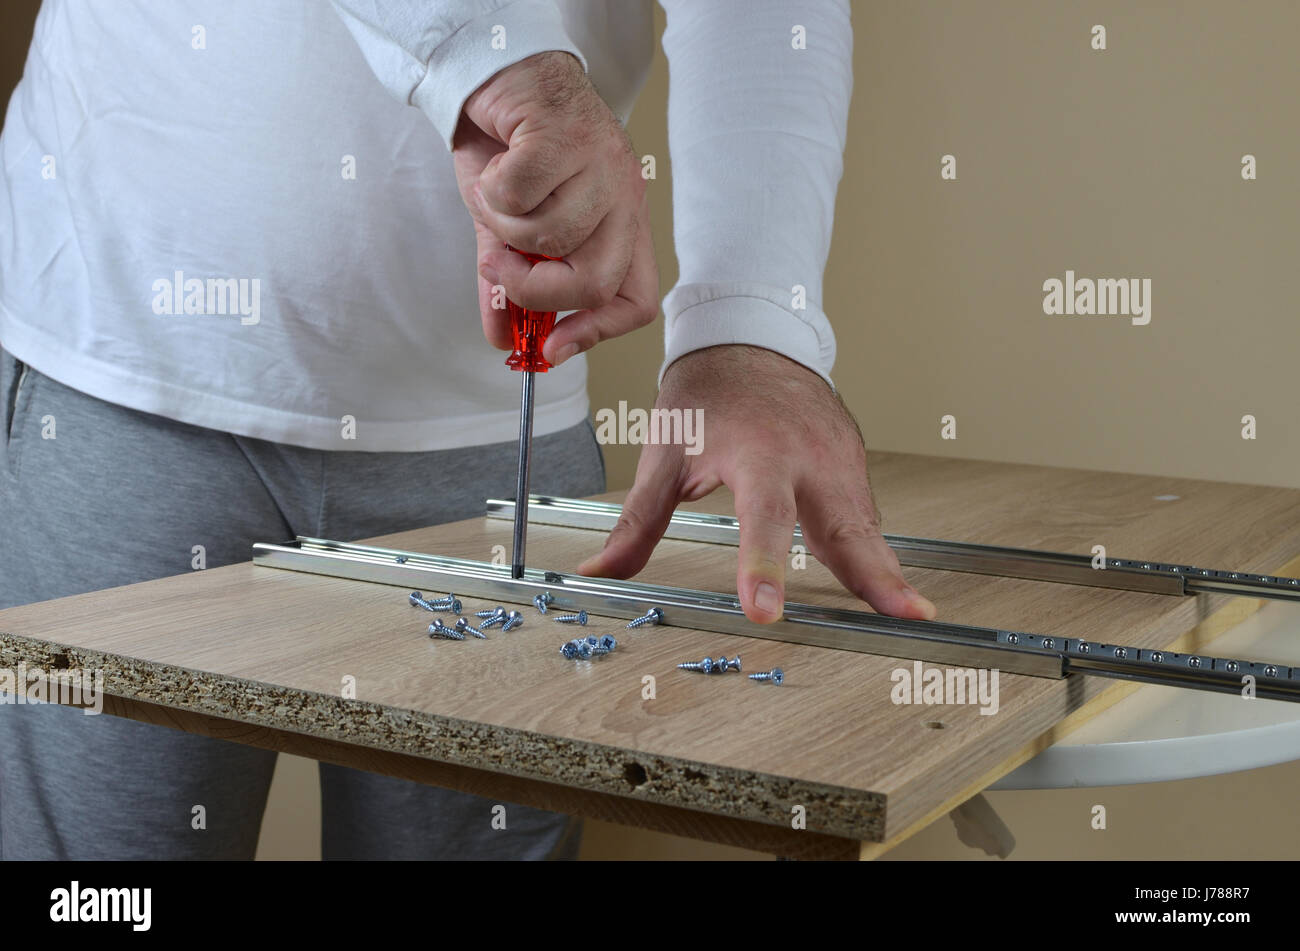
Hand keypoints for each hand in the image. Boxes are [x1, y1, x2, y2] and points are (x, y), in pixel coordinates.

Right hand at [452, 51, 657, 366]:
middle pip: (596, 283)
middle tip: (497, 267)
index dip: (595, 333)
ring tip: (495, 193)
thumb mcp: (509, 228)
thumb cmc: (511, 150)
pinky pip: (519, 197)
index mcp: (622, 225)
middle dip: (534, 290)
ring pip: (549, 238)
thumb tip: (501, 339)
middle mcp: (624, 198)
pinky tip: (496, 163)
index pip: (636, 300)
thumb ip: (508, 285)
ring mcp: (603, 166)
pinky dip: (491, 189)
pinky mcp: (568, 137)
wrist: (499, 75)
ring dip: (502, 226)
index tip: (550, 348)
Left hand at [578, 346, 936, 622]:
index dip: (763, 563)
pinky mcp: (853, 465)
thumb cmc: (707, 394)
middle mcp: (809, 457)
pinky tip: (883, 584)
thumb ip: (637, 522)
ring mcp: (840, 460)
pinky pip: (865, 516)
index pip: (763, 516)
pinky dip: (874, 551)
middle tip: (906, 614)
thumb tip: (599, 571)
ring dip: (886, 572)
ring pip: (866, 526)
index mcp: (758, 452)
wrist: (751, 338)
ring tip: (910, 614)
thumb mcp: (665, 454)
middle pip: (845, 526)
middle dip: (877, 575)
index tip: (764, 607)